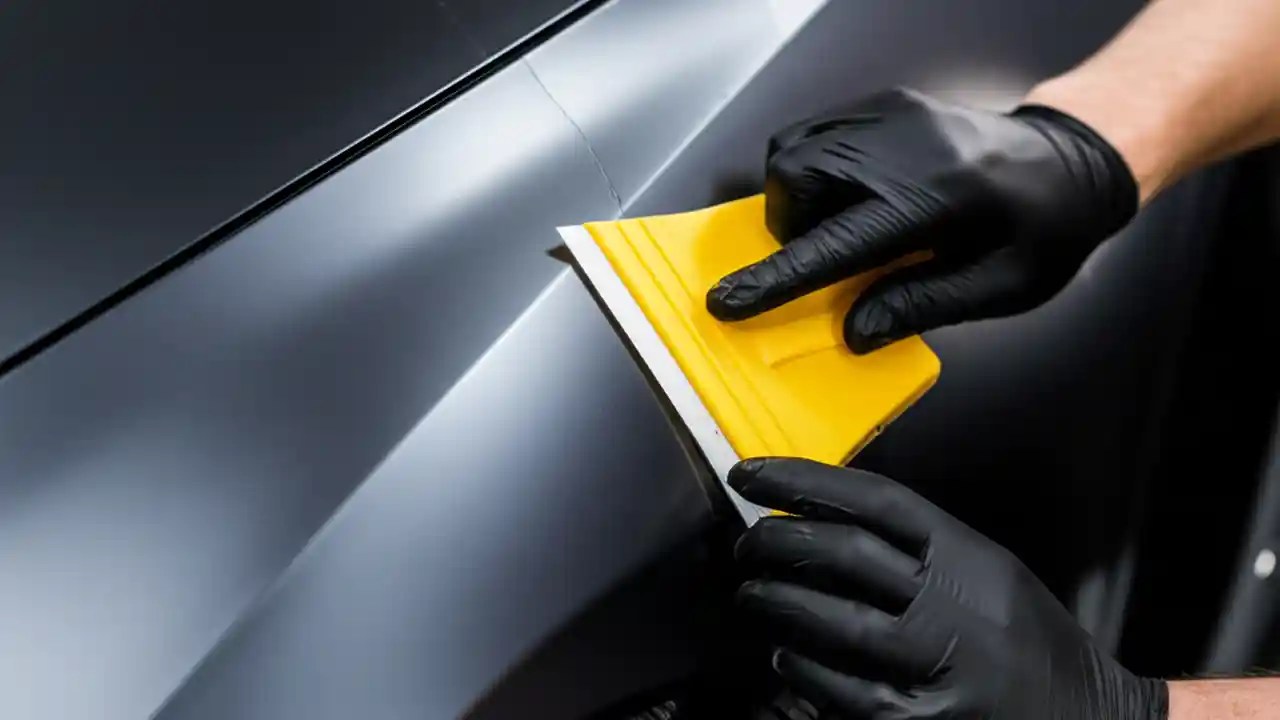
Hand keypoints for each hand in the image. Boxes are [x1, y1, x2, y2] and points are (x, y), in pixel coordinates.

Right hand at [706, 88, 1137, 352]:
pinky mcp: (887, 101)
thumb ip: (923, 306)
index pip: (834, 245)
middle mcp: (905, 146)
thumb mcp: (1001, 286)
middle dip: (788, 226)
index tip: (727, 302)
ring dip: (796, 197)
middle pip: (796, 177)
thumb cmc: (1046, 227)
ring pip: (795, 148)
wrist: (1077, 157)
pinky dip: (813, 169)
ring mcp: (892, 113)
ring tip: (840, 225)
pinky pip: (816, 131)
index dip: (775, 281)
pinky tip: (851, 196)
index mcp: (937, 200)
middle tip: (824, 254)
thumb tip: (854, 332)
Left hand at [729, 457, 1166, 718]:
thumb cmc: (1033, 647)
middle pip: (849, 555)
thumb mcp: (993, 576)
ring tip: (751, 595)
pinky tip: (786, 658)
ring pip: (840, 624)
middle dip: (781, 541)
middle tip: (746, 544)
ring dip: (780, 604)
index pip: (876, 501)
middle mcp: (958, 605)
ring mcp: (943, 667)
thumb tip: (832, 525)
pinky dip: (808, 671)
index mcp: (971, 557)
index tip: (754, 474)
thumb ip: (925, 550)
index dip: (805, 480)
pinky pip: (849, 692)